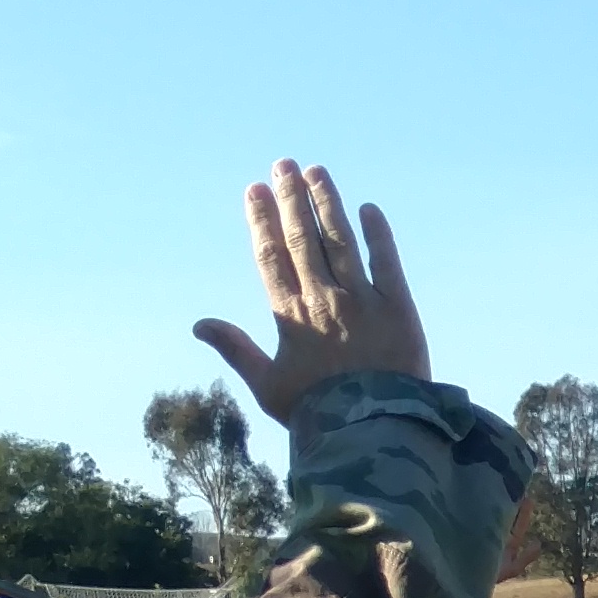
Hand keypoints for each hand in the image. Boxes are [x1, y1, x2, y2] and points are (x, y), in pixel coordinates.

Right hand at [193, 161, 428, 417]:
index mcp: (290, 316)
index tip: (254, 190)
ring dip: (327, 203)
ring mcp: (362, 301)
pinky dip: (377, 234)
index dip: (261, 221)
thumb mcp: (268, 387)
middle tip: (283, 165)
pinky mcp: (399, 308)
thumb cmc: (316, 415)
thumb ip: (236, 350)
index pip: (271, 257)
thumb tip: (198, 325)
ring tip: (317, 172)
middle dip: (291, 198)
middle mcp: (323, 300)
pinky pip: (386, 262)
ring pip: (340, 240)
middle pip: (302, 239)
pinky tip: (368, 209)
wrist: (372, 432)